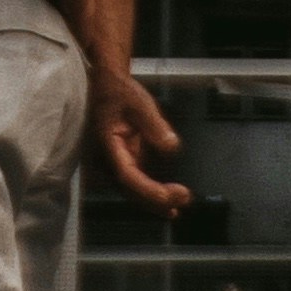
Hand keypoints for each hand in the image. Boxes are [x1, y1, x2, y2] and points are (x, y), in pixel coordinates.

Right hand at [89, 70, 190, 215]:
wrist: (106, 86)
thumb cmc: (121, 92)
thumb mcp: (140, 103)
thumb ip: (154, 125)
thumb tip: (171, 147)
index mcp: (108, 146)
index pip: (128, 176)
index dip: (150, 190)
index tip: (173, 194)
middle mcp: (107, 161)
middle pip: (130, 190)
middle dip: (157, 199)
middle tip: (185, 198)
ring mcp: (113, 164)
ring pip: (132, 192)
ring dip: (154, 202)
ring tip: (179, 205)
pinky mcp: (122, 163)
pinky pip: (135, 184)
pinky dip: (151, 194)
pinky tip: (169, 202)